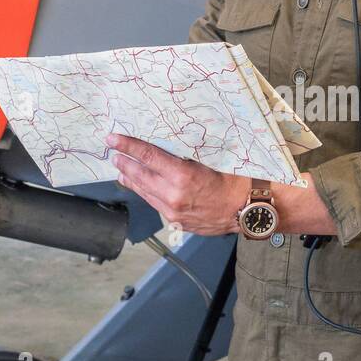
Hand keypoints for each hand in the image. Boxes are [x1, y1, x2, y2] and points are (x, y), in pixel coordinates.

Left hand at [105, 133, 246, 235]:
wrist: (248, 210)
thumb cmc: (237, 181)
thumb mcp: (213, 159)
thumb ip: (187, 155)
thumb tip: (168, 145)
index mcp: (183, 176)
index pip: (147, 156)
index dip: (128, 146)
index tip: (113, 139)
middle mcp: (174, 195)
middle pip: (140, 175)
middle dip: (124, 162)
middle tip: (112, 152)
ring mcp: (174, 211)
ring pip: (144, 192)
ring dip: (130, 179)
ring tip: (120, 169)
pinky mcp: (177, 221)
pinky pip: (155, 204)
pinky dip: (145, 193)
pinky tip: (141, 187)